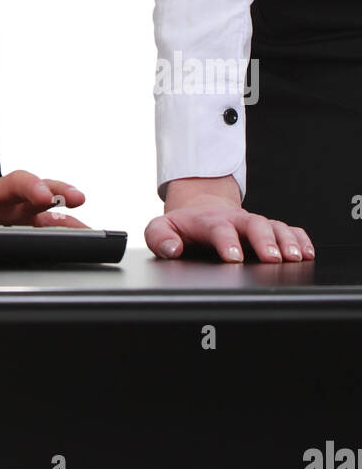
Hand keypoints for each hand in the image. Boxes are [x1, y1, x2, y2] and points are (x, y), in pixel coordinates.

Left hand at [0, 170, 89, 227]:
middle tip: (39, 196)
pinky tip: (82, 225)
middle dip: (25, 185)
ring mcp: (5, 206)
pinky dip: (65, 219)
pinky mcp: (19, 220)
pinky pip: (45, 216)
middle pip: (6, 182)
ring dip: (54, 195)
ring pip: (33, 194)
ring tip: (75, 200)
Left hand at [144, 176, 314, 262]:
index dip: (227, 242)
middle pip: (253, 224)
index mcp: (208, 221)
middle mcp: (235, 220)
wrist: (200, 210)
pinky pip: (288, 229)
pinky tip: (307, 253)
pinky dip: (300, 239)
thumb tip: (172, 249)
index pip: (219, 229)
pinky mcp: (268, 229)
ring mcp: (253, 224)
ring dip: (286, 241)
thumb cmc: (183, 226)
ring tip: (295, 258)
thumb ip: (160, 238)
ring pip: (274, 226)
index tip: (233, 258)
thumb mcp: (161, 229)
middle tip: (272, 258)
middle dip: (264, 240)